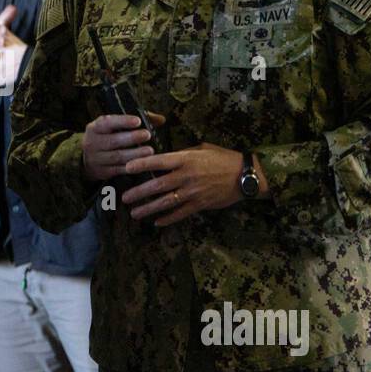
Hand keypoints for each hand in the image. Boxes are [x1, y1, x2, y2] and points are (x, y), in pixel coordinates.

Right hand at [82, 112, 166, 181]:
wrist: (86, 158)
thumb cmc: (107, 137)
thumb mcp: (113, 126)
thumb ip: (136, 121)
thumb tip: (160, 119)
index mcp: (95, 128)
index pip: (107, 122)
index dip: (122, 121)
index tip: (137, 121)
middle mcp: (92, 143)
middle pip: (113, 141)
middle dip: (131, 138)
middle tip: (147, 135)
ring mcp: (96, 159)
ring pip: (117, 157)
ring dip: (135, 154)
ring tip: (149, 151)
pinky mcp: (102, 172)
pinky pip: (118, 170)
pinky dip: (132, 167)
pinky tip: (143, 164)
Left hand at [120, 142, 262, 225]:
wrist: (245, 175)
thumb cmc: (223, 158)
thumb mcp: (202, 149)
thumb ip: (182, 154)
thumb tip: (165, 158)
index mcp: (186, 159)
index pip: (158, 161)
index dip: (141, 164)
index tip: (127, 168)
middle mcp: (187, 176)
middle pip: (158, 185)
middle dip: (139, 192)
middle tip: (125, 198)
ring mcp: (193, 192)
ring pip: (166, 202)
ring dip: (149, 208)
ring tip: (135, 213)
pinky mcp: (200, 204)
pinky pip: (181, 213)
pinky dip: (168, 219)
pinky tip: (157, 222)